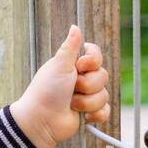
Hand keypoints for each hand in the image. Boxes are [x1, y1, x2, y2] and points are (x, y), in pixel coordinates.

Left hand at [11, 25, 110, 147]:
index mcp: (74, 65)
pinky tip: (84, 117)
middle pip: (103, 76)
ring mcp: (86, 96)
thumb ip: (70, 47)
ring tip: (71, 104)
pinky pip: (105, 111)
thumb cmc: (46, 91)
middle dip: (87, 85)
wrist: (41, 121)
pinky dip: (95, 114)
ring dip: (86, 102)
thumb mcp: (59, 65)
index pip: (96, 55)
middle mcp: (82, 79)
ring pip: (104, 95)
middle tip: (71, 89)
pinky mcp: (90, 113)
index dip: (92, 61)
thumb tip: (75, 26)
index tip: (79, 65)